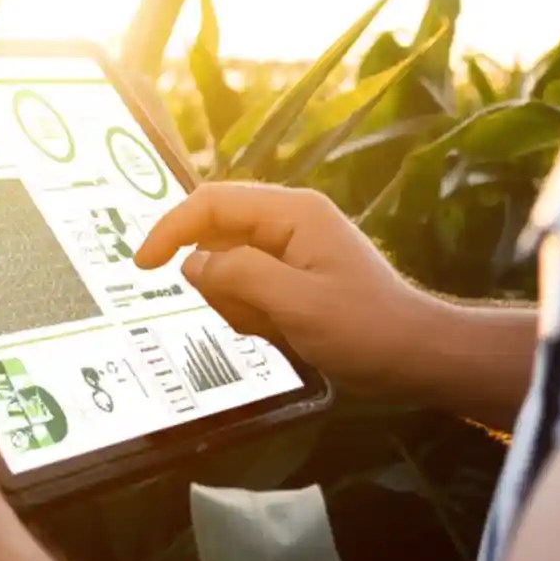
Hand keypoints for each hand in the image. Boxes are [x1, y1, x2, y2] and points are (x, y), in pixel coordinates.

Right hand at [134, 183, 439, 393]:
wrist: (417, 357)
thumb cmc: (367, 328)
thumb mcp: (298, 305)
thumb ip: (239, 276)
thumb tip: (193, 264)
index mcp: (293, 213)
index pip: (211, 203)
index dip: (170, 229)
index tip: (142, 266)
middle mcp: (288, 223)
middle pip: (216, 238)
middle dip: (219, 284)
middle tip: (254, 318)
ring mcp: (290, 251)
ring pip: (226, 269)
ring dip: (237, 305)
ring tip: (276, 327)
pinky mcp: (291, 278)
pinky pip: (245, 290)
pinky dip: (250, 314)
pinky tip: (282, 333)